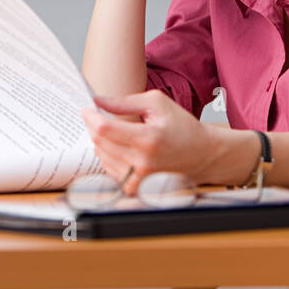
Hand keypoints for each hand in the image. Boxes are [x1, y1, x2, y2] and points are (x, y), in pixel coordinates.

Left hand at [78, 89, 215, 193]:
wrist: (202, 155)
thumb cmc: (182, 127)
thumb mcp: (157, 104)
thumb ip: (125, 102)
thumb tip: (98, 101)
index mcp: (149, 139)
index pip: (105, 129)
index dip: (90, 117)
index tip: (86, 109)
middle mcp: (142, 162)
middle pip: (100, 142)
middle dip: (94, 126)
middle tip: (99, 116)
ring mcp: (139, 178)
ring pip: (101, 156)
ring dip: (101, 141)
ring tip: (116, 131)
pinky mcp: (135, 187)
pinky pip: (109, 168)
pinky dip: (109, 155)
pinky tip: (121, 147)